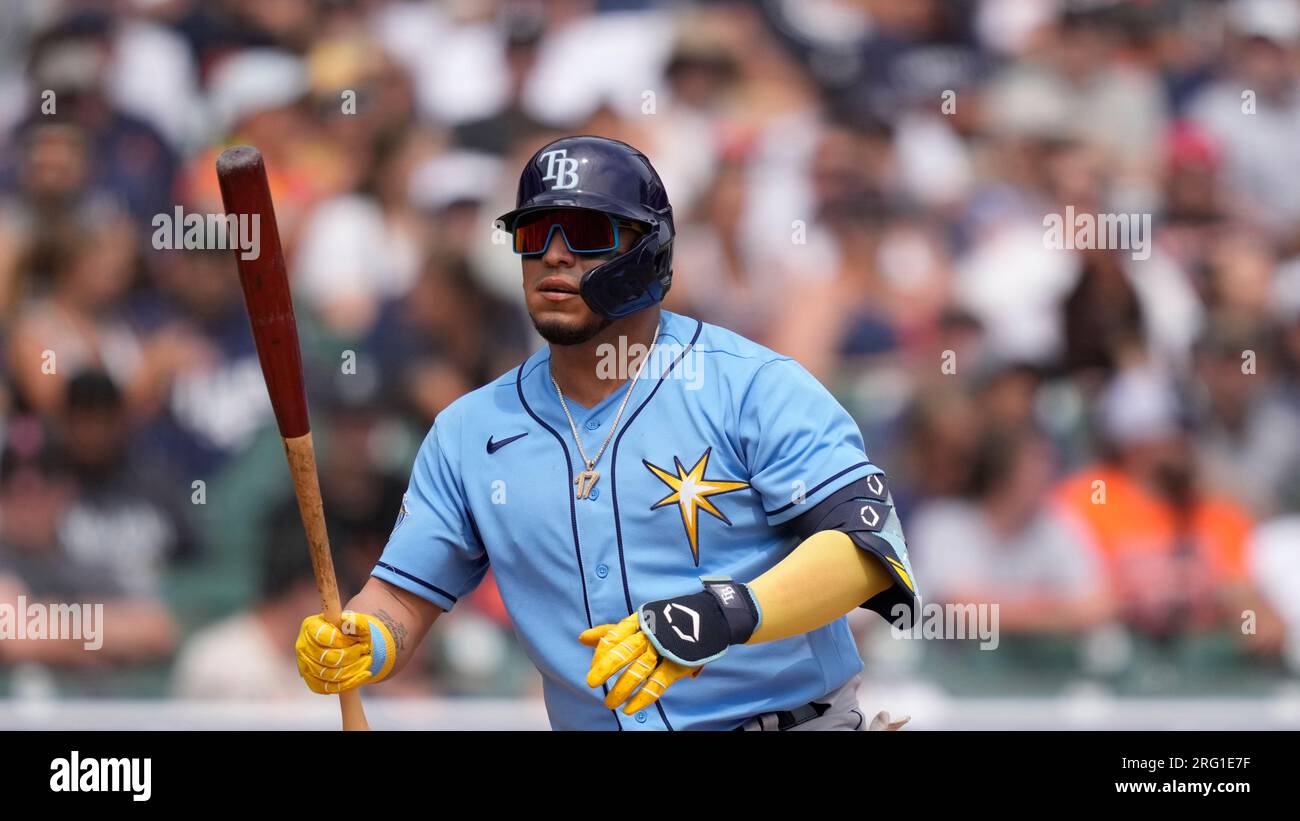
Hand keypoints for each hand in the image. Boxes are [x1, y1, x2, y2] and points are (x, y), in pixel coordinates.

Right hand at [295, 610, 394, 694]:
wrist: (348, 645)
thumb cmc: (351, 632)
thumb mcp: (357, 622)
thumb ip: (356, 621)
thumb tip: (347, 622)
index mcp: (311, 626)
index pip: (325, 638)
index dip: (345, 642)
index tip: (360, 642)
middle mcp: (303, 646)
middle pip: (328, 658)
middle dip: (352, 656)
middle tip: (365, 651)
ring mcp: (304, 664)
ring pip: (329, 675)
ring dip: (354, 670)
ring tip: (367, 661)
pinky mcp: (309, 679)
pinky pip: (326, 688)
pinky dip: (347, 684)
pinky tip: (362, 676)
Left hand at [580, 614, 700, 713]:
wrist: (704, 620)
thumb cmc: (663, 626)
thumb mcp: (638, 625)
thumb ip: (610, 633)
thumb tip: (582, 638)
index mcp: (638, 622)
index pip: (614, 636)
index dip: (601, 653)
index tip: (593, 670)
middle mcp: (650, 634)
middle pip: (625, 651)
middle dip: (607, 667)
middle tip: (591, 682)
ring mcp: (665, 649)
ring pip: (640, 669)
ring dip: (623, 688)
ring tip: (610, 704)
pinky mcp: (678, 665)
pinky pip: (658, 683)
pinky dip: (643, 697)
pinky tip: (629, 709)